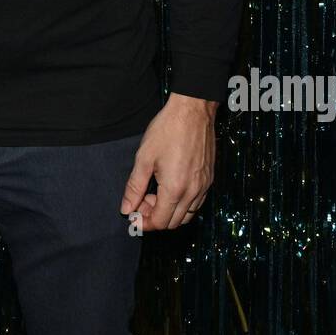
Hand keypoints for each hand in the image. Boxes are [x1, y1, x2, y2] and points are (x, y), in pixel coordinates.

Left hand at [119, 92, 217, 229]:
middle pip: (173, 222)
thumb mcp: (144, 158)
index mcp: (175, 189)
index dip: (144, 223)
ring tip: (154, 193)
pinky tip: (170, 188)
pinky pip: (196, 203)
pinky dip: (182, 204)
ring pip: (187, 215)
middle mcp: (192, 192)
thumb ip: (134, 187)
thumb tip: (127, 208)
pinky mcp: (209, 179)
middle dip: (155, 217)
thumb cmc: (167, 130)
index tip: (134, 215)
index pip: (160, 222)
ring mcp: (204, 186)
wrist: (193, 111)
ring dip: (169, 211)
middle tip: (141, 201)